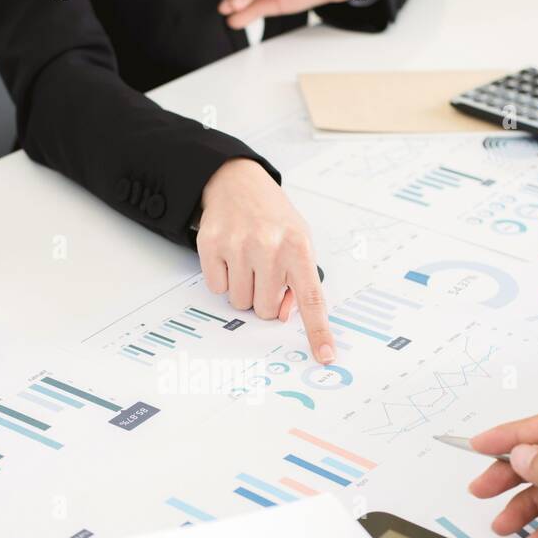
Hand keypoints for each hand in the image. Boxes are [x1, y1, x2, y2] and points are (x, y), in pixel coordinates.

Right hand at [198, 158, 335, 362]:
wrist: (238, 183)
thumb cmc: (273, 218)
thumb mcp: (298, 242)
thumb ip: (297, 282)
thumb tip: (282, 315)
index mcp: (298, 248)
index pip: (312, 298)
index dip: (318, 331)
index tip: (325, 355)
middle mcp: (269, 247)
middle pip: (264, 309)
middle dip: (264, 299)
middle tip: (263, 273)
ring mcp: (238, 246)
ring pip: (239, 302)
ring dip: (243, 289)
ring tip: (247, 260)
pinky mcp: (211, 245)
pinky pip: (217, 287)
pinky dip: (222, 278)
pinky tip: (229, 256)